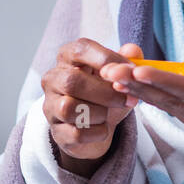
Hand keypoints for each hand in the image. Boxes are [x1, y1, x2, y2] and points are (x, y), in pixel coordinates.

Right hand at [42, 38, 143, 169]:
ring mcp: (50, 106)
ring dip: (99, 113)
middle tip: (129, 99)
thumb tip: (133, 50)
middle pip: (72, 81)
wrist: (97, 126)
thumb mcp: (117, 76)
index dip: (107, 59)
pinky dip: (97, 132)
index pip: (80, 49)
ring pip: (69, 108)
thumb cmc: (105, 93)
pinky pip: (76, 133)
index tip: (130, 70)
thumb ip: (126, 61)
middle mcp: (53, 79)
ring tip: (108, 114)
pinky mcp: (56, 132)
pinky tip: (103, 128)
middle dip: (106, 92)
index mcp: (67, 58)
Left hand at [99, 44, 183, 135]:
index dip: (165, 84)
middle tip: (111, 70)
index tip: (138, 72)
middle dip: (140, 85)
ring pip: (164, 102)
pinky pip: (166, 99)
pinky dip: (144, 87)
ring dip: (136, 87)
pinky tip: (123, 76)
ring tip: (110, 72)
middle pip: (171, 101)